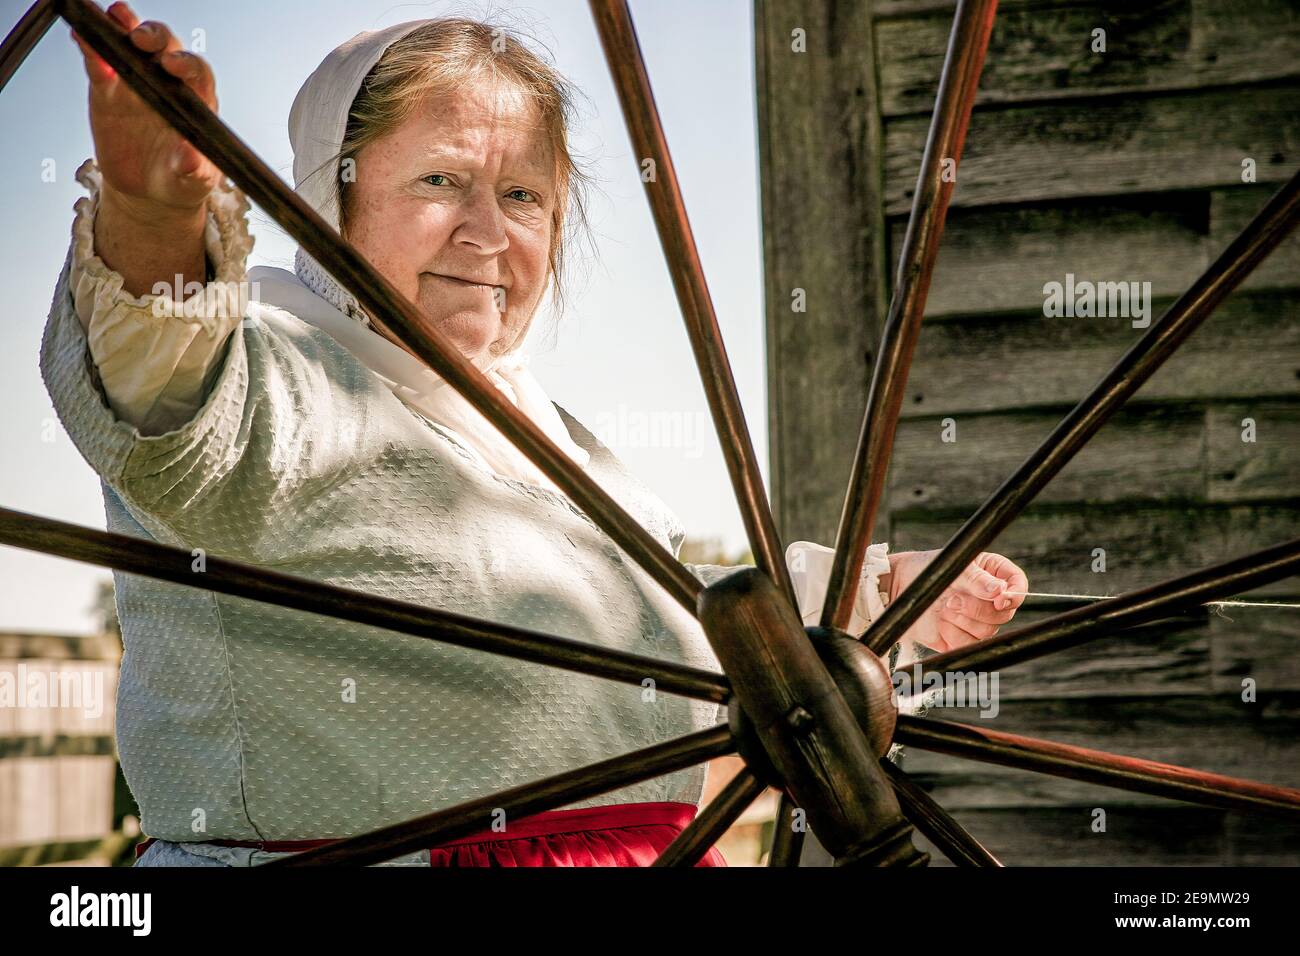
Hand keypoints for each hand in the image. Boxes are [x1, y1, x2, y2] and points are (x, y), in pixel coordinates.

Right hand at [74, 1, 222, 220]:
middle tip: (140, 38)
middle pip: (165, 47)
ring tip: (111, 18)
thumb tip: (191, 158)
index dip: (186, 63)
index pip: (197, 72)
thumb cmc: (179, 180)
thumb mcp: (192, 181)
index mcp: (196, 100)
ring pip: (131, 44)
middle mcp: (168, 83)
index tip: (173, 65)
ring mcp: (137, 81)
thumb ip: (194, 168)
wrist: (148, 191)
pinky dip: (91, 48)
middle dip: (154, 36)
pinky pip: (99, 63)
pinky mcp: (108, 89)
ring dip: (122, 26)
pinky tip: (82, 38)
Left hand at [886, 549, 1027, 652]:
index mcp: (993, 574)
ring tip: (943, 608)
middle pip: (1004, 614)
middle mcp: (990, 598)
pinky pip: (969, 645)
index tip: (1000, 600)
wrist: (899, 590)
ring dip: (962, 621)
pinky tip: (941, 623)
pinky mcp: (963, 638)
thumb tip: (999, 591)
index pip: (1018, 584)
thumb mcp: (952, 567)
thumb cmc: (927, 570)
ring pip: (987, 632)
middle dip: (977, 610)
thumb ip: (976, 579)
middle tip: (952, 601)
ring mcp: (978, 620)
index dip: (1014, 595)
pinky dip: (953, 635)